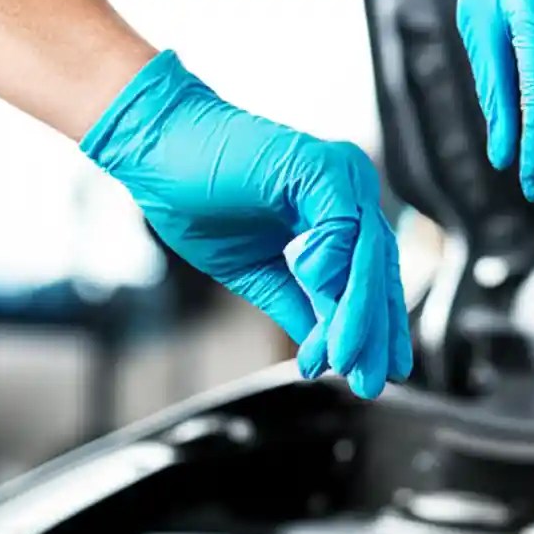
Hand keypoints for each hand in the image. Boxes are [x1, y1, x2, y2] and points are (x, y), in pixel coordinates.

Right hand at [81, 51, 410, 398]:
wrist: (156, 151)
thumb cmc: (197, 197)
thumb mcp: (257, 272)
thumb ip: (299, 304)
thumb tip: (329, 352)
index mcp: (338, 212)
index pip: (370, 280)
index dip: (371, 331)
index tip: (367, 376)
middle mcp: (350, 191)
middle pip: (378, 273)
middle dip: (374, 333)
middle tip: (369, 382)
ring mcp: (341, 176)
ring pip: (367, 258)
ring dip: (357, 314)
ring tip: (345, 360)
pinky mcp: (322, 168)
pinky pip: (343, 229)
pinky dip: (333, 272)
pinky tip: (320, 304)